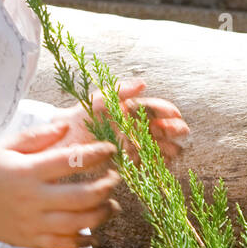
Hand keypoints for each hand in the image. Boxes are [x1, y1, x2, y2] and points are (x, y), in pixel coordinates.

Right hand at [0, 122, 120, 247]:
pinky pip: (63, 245)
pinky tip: (93, 233)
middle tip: (116, 179)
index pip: (71, 161)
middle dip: (106, 187)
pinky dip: (82, 241)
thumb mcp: (9, 146)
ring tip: (111, 206)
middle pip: (82, 196)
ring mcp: (31, 222)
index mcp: (28, 171)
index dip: (96, 154)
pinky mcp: (30, 240)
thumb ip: (38, 136)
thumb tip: (67, 126)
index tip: (111, 150)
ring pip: (78, 223)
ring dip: (102, 214)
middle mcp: (32, 198)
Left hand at [52, 77, 191, 164]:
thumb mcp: (99, 99)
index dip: (165, 110)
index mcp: (129, 110)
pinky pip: (145, 162)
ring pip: (155, 145)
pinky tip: (164, 164)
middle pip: (158, 128)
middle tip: (181, 132)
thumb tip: (144, 83)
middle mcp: (133, 126)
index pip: (152, 108)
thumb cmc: (81, 115)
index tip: (175, 114)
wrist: (64, 138)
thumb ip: (120, 90)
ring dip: (167, 147)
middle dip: (172, 129)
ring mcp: (132, 143)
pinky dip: (156, 163)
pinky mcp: (127, 160)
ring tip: (176, 150)